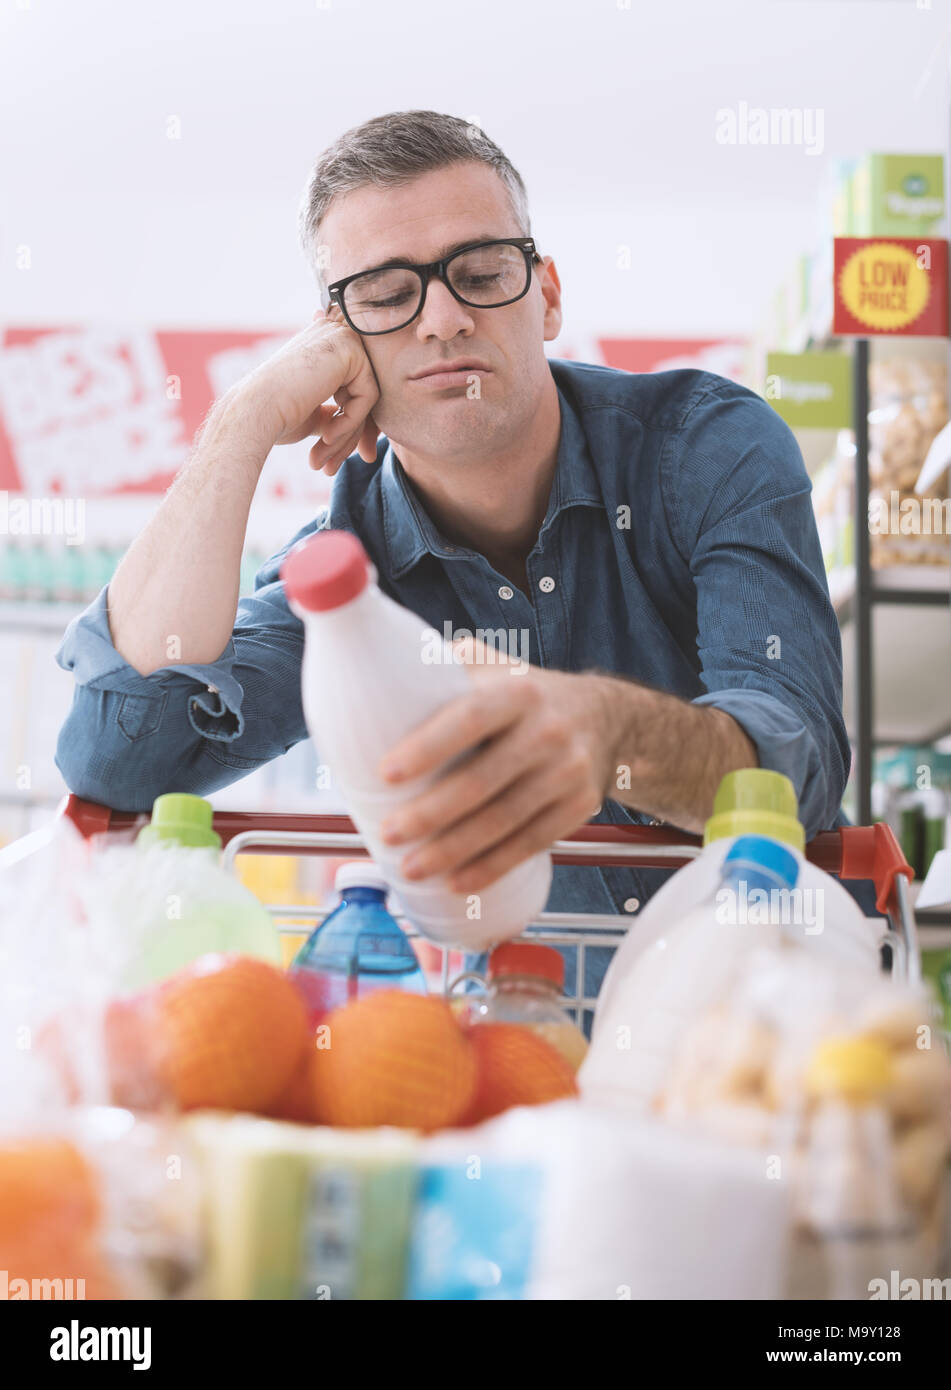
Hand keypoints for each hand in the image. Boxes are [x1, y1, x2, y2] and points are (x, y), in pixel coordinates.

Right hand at [239, 305, 380, 473]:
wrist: (254, 412)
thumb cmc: (277, 416)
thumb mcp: (315, 415)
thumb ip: (339, 412)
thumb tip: (368, 432)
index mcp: (324, 344)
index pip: (356, 387)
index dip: (353, 425)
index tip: (351, 456)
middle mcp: (334, 333)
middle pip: (364, 392)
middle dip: (354, 434)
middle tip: (333, 466)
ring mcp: (342, 337)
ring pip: (367, 397)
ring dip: (348, 434)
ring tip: (324, 458)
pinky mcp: (350, 349)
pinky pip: (368, 395)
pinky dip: (350, 422)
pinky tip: (325, 436)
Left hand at [377, 643, 615, 893]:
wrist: (605, 717)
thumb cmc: (525, 695)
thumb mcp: (492, 667)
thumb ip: (442, 669)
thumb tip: (370, 680)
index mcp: (518, 692)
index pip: (469, 718)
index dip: (428, 748)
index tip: (386, 774)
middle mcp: (548, 730)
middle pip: (483, 781)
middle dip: (430, 814)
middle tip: (389, 834)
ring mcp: (568, 772)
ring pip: (505, 820)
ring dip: (454, 851)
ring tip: (411, 867)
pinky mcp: (578, 807)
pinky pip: (531, 843)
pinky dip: (491, 866)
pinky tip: (457, 882)